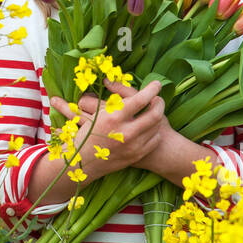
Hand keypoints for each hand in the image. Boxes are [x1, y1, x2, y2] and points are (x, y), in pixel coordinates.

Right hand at [47, 79, 167, 179]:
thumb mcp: (96, 113)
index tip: (157, 84)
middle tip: (158, 98)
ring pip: (156, 126)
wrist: (83, 162)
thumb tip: (109, 80)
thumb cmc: (87, 133)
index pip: (140, 100)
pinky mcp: (136, 156)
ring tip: (154, 110)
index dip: (152, 90)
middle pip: (154, 113)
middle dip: (159, 102)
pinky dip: (154, 131)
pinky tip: (150, 127)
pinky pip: (154, 140)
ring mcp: (132, 146)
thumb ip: (108, 99)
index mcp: (113, 117)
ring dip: (157, 115)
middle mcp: (125, 132)